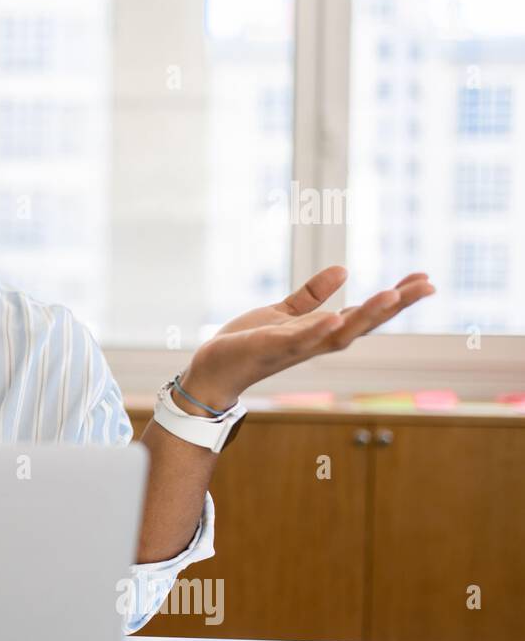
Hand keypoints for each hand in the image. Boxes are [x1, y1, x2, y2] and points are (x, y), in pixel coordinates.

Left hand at [179, 266, 435, 411]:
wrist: (212, 370)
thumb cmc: (248, 344)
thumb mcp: (284, 312)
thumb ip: (312, 295)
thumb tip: (344, 270)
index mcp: (320, 332)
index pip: (366, 314)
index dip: (396, 298)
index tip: (425, 280)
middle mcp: (315, 343)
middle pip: (364, 325)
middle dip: (395, 306)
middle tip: (427, 286)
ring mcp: (295, 348)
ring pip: (338, 335)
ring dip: (366, 317)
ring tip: (392, 295)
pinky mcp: (271, 349)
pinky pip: (298, 341)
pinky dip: (317, 331)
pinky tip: (334, 318)